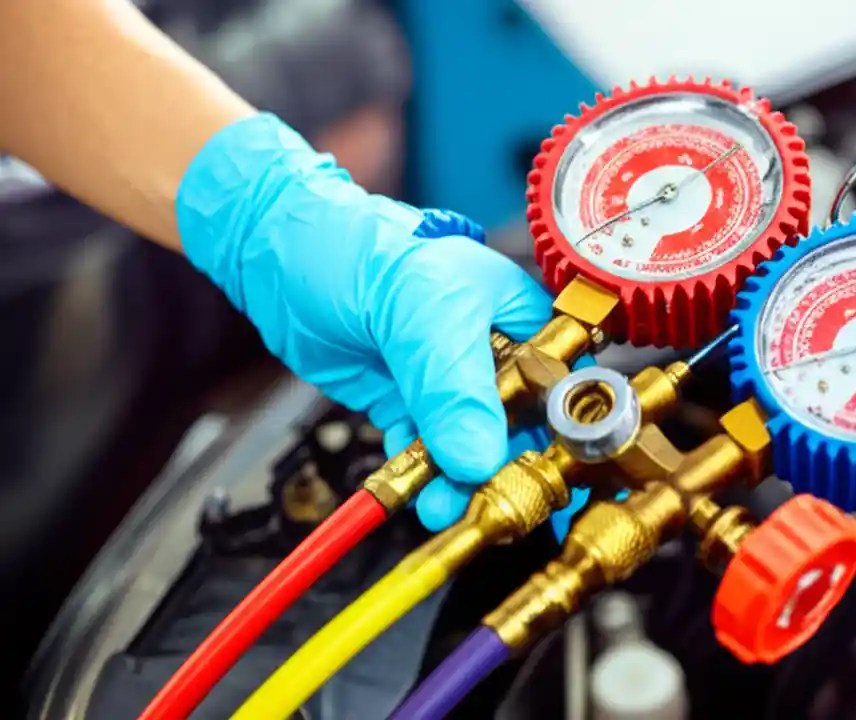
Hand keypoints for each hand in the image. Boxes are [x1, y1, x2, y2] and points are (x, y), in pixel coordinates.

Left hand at [176, 113, 583, 531]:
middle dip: (500, 468)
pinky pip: (425, 451)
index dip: (558, 431)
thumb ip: (454, 388)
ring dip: (457, 482)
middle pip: (520, 428)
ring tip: (439, 505)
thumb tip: (477, 459)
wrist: (281, 254)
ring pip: (471, 447)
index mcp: (520, 316)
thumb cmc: (360, 247)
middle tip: (483, 501)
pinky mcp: (408, 401)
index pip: (560, 384)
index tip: (542, 472)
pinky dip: (419, 473)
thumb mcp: (422, 311)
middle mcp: (492, 351)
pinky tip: (409, 483)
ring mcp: (448, 380)